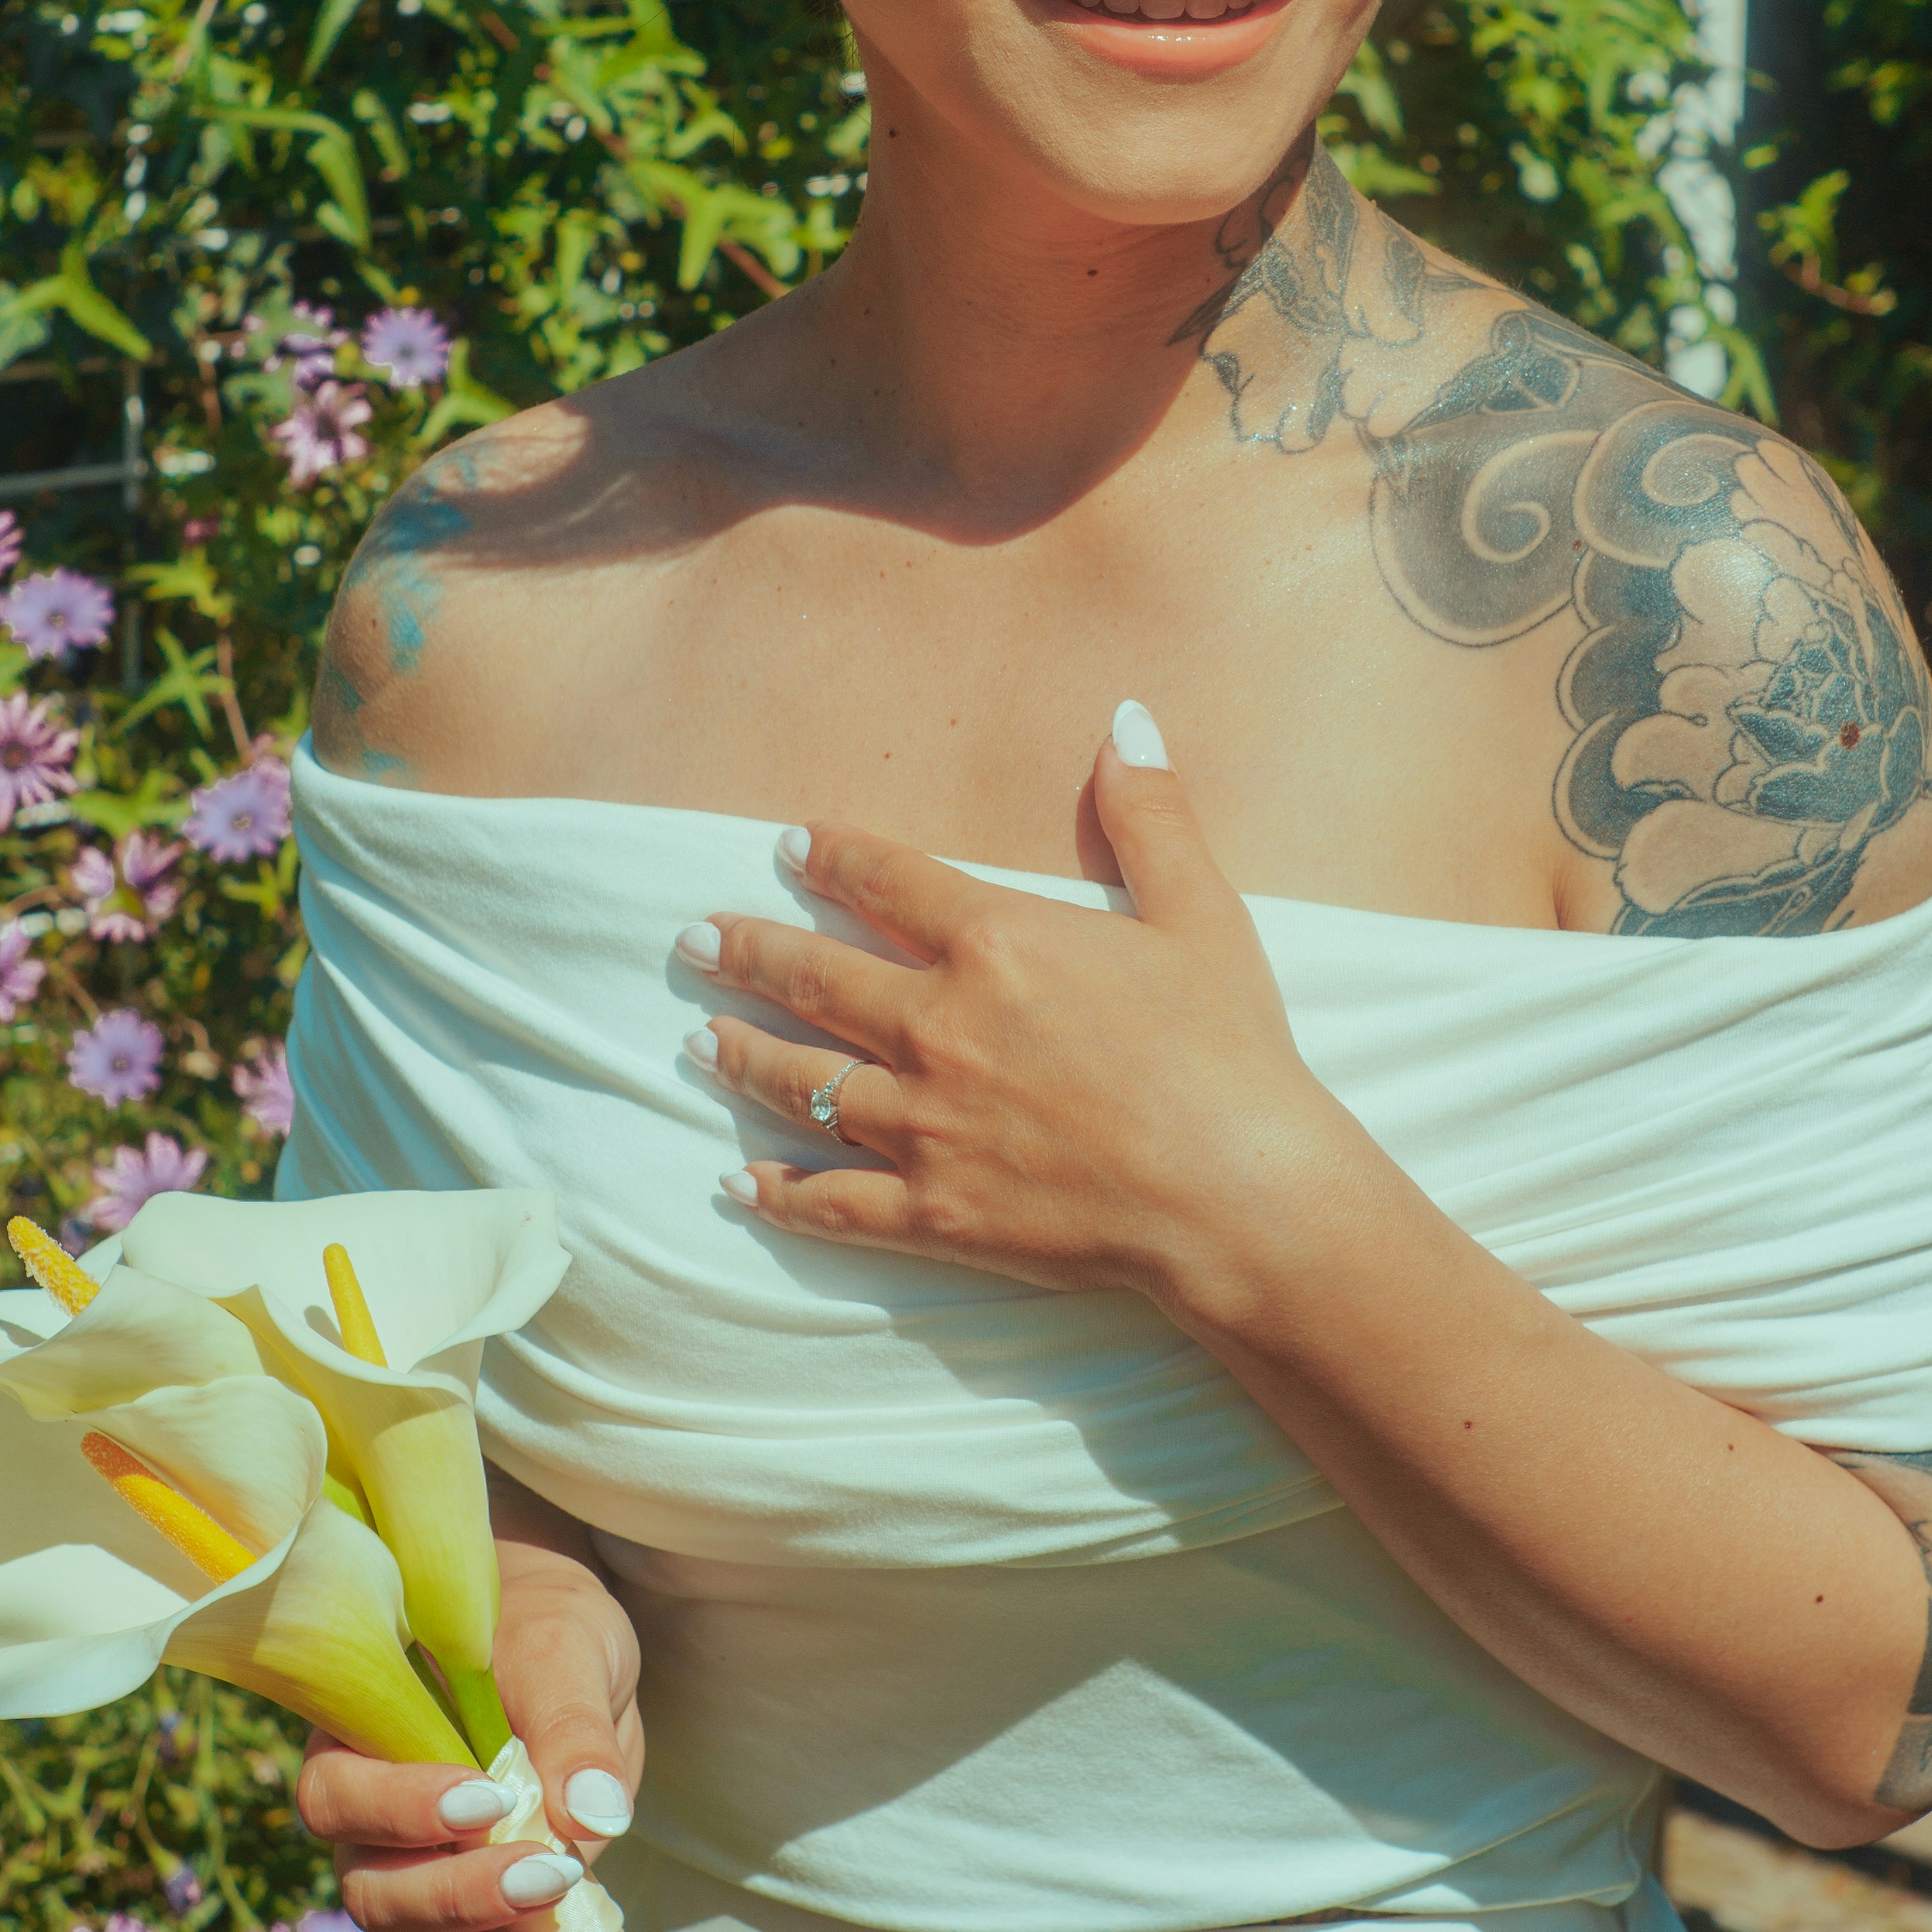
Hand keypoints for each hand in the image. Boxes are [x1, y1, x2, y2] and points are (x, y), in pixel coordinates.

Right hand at [295, 1486, 644, 1931]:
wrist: (562, 1649)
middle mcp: (369, 1823)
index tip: (488, 1800)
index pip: (339, 1795)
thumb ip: (569, 1726)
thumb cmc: (542, 1623)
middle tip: (550, 1876)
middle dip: (457, 1898)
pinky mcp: (471, 1918)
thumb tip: (593, 1819)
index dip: (399, 1811)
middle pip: (372, 1890)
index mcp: (358, 1736)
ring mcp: (414, 1878)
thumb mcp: (565, 1648)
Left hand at [679, 711, 1375, 1334]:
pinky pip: (831, 1200)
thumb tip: (1128, 719)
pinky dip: (778, 1191)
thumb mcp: (1200, 916)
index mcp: (997, 941)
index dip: (830, 858)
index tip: (788, 846)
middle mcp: (939, 1024)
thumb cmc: (1228, 1052)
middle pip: (815, 978)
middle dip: (747, 952)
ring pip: (802, 1082)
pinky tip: (740, 1182)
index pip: (884, 882)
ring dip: (741, 1055)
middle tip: (693, 937)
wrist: (1238, 1195)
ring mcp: (925, 1123)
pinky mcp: (932, 1212)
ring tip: (697, 1039)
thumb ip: (1151, 816)